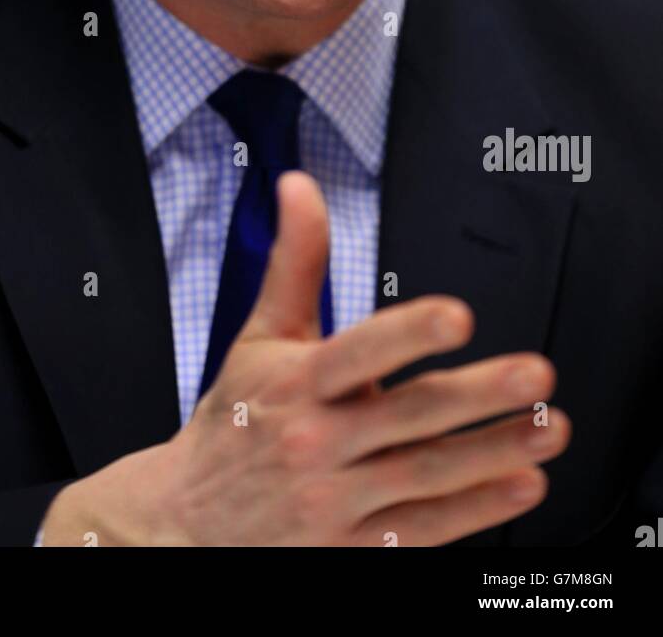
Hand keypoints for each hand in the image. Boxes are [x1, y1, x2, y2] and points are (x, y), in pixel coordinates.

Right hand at [41, 171, 570, 544]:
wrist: (186, 521)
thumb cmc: (234, 419)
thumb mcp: (258, 337)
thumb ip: (294, 261)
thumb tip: (300, 186)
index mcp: (296, 382)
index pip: (357, 352)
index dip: (407, 333)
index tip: (458, 316)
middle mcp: (317, 441)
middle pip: (407, 417)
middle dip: (478, 395)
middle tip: (535, 373)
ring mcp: (334, 501)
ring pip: (425, 476)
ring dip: (493, 453)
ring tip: (549, 428)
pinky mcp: (348, 549)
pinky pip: (420, 531)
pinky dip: (473, 511)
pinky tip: (518, 486)